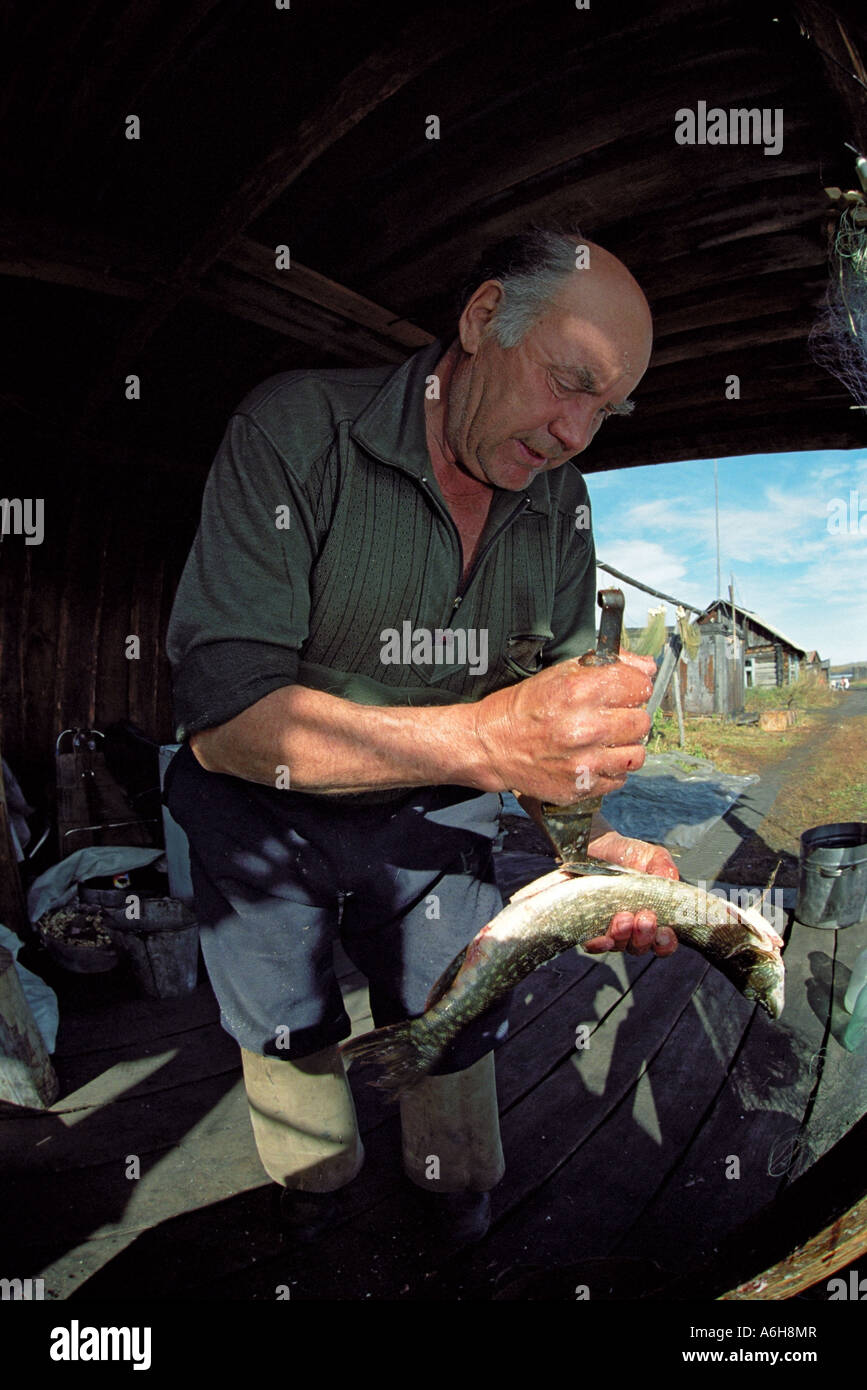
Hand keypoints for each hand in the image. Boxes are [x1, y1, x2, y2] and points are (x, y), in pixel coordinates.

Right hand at [472, 652, 653, 802]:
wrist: (493, 745)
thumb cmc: (526, 707)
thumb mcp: (561, 673)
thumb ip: (607, 665)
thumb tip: (647, 667)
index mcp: (580, 691)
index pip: (639, 686)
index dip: (635, 686)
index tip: (626, 691)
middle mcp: (585, 727)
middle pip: (642, 721)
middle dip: (630, 717)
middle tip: (611, 717)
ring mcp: (585, 762)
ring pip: (637, 755)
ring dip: (625, 747)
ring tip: (605, 741)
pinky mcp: (582, 787)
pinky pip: (619, 779)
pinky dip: (610, 770)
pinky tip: (592, 759)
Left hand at [583, 831, 678, 955]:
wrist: (594, 847)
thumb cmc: (627, 856)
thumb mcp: (650, 856)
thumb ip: (663, 866)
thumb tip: (670, 878)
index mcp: (652, 917)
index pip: (663, 942)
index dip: (666, 943)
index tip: (665, 931)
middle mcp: (630, 930)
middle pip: (639, 946)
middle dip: (644, 936)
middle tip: (645, 918)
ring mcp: (607, 929)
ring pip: (617, 945)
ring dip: (622, 936)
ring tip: (624, 918)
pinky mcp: (584, 925)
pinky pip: (590, 944)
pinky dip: (598, 944)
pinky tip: (603, 938)